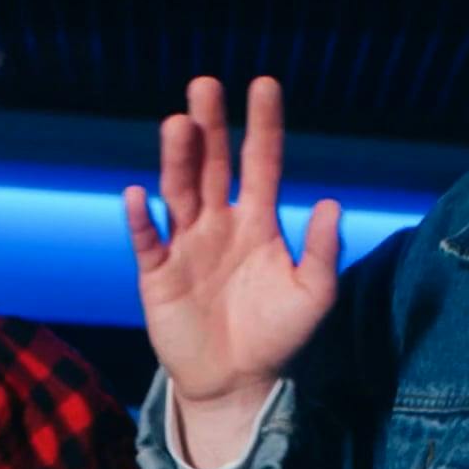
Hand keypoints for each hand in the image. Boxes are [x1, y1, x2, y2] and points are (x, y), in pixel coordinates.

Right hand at [123, 75, 339, 449]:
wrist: (238, 383)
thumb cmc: (278, 336)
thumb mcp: (313, 295)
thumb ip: (323, 252)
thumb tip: (331, 202)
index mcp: (257, 221)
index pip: (260, 162)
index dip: (263, 126)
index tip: (264, 85)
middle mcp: (218, 223)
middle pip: (212, 165)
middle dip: (209, 127)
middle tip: (205, 86)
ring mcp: (185, 245)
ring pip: (179, 192)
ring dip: (177, 159)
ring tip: (178, 124)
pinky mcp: (157, 274)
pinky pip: (147, 241)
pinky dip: (141, 220)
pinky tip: (137, 195)